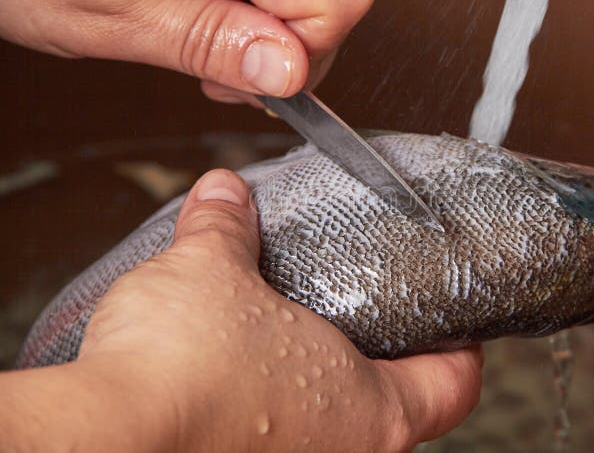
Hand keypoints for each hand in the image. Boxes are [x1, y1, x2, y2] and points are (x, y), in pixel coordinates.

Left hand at [0, 0, 375, 102]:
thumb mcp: (109, 19)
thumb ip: (207, 41)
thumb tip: (290, 71)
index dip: (305, 56)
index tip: (247, 79)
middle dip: (297, 48)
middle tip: (223, 65)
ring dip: (275, 31)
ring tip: (205, 37)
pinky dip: (259, 8)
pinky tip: (210, 14)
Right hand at [30, 169, 479, 451]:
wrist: (99, 442)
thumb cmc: (181, 373)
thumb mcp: (213, 271)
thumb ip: (227, 229)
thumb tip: (224, 197)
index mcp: (373, 412)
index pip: (455, 386)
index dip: (461, 348)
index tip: (454, 322)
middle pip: (398, 407)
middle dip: (381, 358)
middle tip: (367, 313)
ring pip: (334, 427)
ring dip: (321, 383)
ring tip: (296, 332)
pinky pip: (275, 440)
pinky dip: (269, 405)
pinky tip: (238, 372)